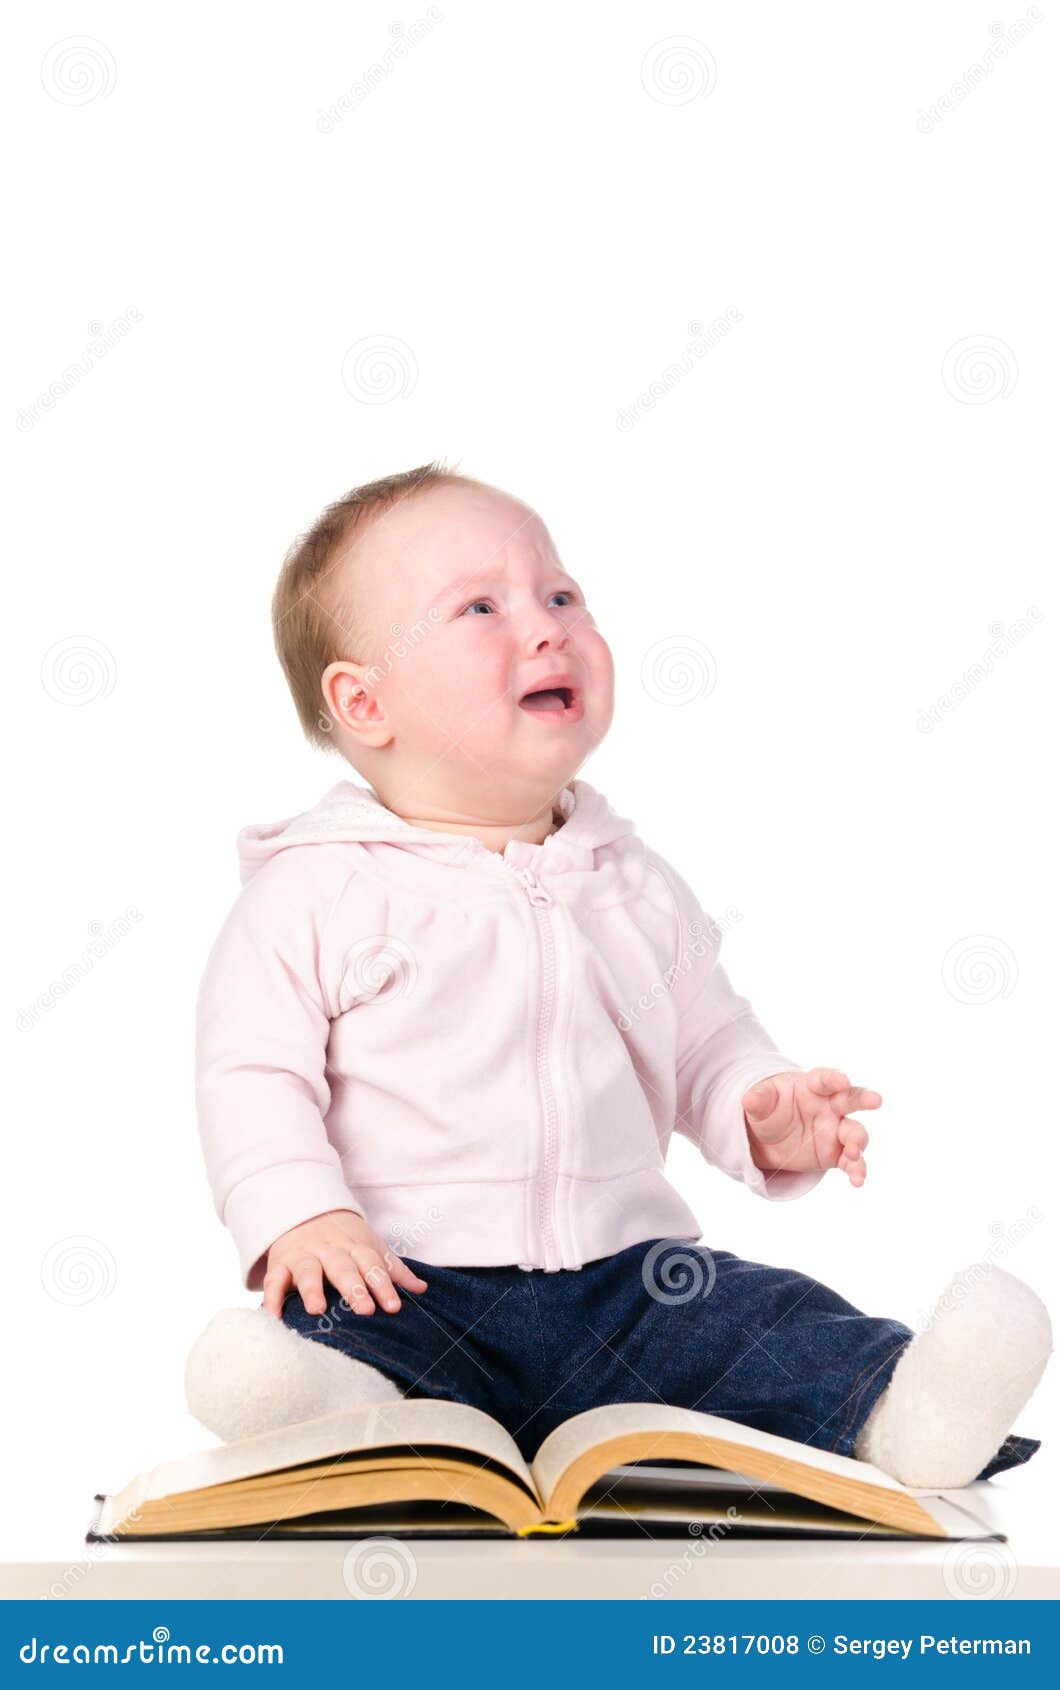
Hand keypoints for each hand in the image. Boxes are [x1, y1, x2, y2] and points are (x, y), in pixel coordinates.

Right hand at [261, 1208, 428, 1318]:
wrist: (303, 1209)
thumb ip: (393, 1269)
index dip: (383, 1285)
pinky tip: (274, 1316)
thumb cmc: (344, 1237)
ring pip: (308, 1271)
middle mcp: (330, 1251)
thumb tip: (423, 1289)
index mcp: (356, 1247)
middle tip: (365, 1310)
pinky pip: (274, 1280)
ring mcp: (303, 1256)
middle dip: (354, 1288)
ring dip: (312, 1289)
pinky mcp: (280, 1264)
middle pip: (343, 1268)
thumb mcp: (370, 1246)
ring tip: (318, 1310)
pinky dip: (272, 1297)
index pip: (372, 1264)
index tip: (393, 1306)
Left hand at [742, 1067, 881, 1185]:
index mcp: (811, 1086)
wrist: (768, 1138)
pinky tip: (858, 1180)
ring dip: (858, 1141)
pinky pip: (851, 1161)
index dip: (834, 1079)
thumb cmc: (768, 1110)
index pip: (824, 1079)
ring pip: (855, 1132)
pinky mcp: (837, 1153)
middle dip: (864, 1098)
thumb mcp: (758, 1104)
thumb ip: (759, 1100)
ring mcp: (836, 1130)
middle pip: (851, 1099)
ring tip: (853, 1152)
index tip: (843, 1080)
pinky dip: (857, 1169)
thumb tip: (750, 1098)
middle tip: (875, 1100)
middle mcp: (830, 1106)